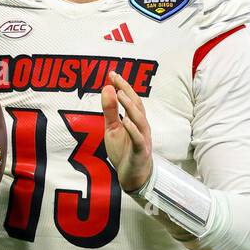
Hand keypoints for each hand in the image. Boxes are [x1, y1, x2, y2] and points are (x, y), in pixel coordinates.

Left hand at [101, 71, 152, 193]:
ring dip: (130, 106)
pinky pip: (138, 139)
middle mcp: (141, 125)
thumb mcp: (112, 129)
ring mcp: (142, 138)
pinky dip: (132, 129)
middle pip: (137, 104)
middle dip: (127, 90)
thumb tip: (107, 89)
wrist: (132, 176)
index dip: (122, 85)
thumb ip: (109, 111)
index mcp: (134, 119)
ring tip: (120, 94)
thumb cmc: (124, 150)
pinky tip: (125, 121)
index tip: (112, 73)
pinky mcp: (141, 151)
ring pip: (139, 119)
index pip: (130, 98)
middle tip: (116, 78)